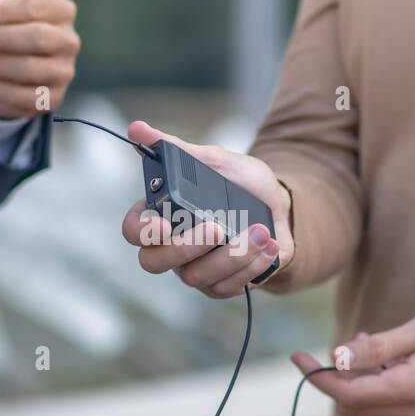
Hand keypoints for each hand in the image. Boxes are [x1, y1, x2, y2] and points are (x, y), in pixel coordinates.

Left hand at [0, 0, 80, 119]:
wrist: (9, 69)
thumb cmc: (4, 28)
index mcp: (60, 10)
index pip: (32, 8)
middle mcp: (69, 41)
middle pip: (36, 38)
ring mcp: (64, 72)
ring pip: (31, 68)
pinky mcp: (53, 98)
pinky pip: (27, 96)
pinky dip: (1, 89)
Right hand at [121, 121, 293, 297]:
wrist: (280, 207)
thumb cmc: (241, 183)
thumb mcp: (214, 160)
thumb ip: (177, 148)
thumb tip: (136, 128)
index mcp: (163, 215)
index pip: (134, 230)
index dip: (143, 231)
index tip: (166, 224)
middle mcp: (172, 247)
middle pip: (154, 262)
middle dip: (187, 247)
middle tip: (217, 227)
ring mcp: (195, 269)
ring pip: (195, 277)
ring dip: (232, 255)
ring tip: (260, 231)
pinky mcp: (221, 284)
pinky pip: (226, 287)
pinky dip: (250, 266)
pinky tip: (268, 246)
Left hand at [292, 306, 414, 415]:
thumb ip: (376, 347)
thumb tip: (336, 358)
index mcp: (412, 389)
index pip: (347, 393)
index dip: (317, 377)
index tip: (298, 358)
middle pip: (353, 406)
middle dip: (337, 379)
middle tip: (346, 343)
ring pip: (369, 411)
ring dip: (358, 383)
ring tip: (372, 345)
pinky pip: (389, 412)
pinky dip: (377, 390)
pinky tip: (389, 363)